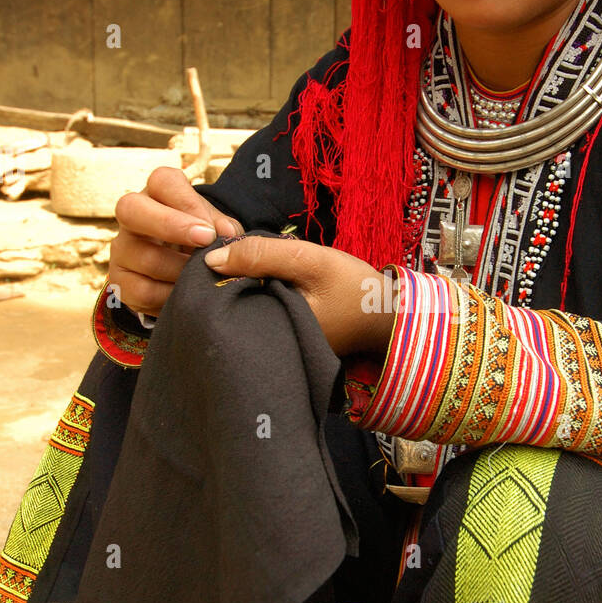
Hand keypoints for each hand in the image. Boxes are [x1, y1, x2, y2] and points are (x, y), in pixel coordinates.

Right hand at [108, 167, 242, 316]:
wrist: (180, 276)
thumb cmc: (200, 241)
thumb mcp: (214, 228)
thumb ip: (223, 227)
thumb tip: (228, 236)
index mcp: (158, 194)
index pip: (162, 181)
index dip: (187, 202)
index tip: (211, 230)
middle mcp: (133, 216)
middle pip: (131, 209)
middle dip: (170, 225)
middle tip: (205, 241)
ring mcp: (122, 249)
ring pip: (145, 256)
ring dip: (181, 269)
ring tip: (202, 276)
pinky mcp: (119, 281)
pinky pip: (143, 291)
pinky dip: (171, 296)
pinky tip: (186, 294)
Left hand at [204, 234, 395, 358]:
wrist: (391, 314)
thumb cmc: (353, 289)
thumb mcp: (310, 262)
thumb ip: (263, 255)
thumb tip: (211, 258)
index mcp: (269, 335)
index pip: (225, 306)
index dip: (218, 279)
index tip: (219, 257)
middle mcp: (269, 347)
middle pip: (233, 310)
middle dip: (231, 285)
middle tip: (237, 261)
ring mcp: (279, 344)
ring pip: (248, 310)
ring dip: (247, 288)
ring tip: (251, 269)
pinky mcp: (289, 337)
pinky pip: (264, 314)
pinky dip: (262, 296)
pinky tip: (269, 283)